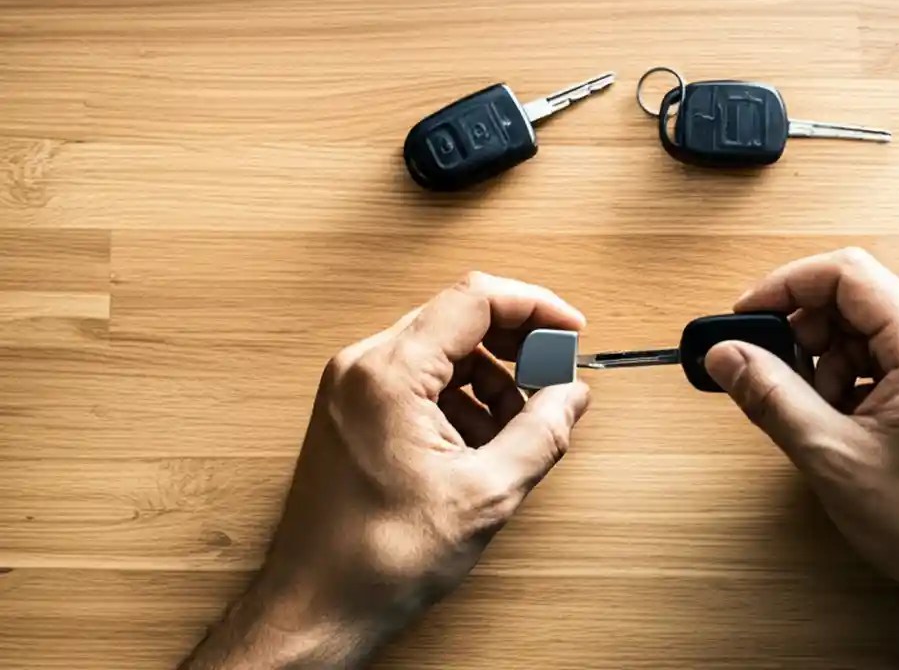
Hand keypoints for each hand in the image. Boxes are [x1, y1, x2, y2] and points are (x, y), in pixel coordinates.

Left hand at [182, 273, 590, 669]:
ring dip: (491, 379)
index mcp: (389, 373)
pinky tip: (482, 445)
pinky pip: (421, 382)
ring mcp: (353, 389)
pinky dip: (461, 401)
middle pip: (457, 318)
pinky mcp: (354, 414)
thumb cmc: (379, 558)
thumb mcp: (486, 493)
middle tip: (554, 379)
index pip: (474, 298)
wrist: (318, 608)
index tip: (570, 331)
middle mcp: (362, 368)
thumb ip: (541, 432)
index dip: (535, 307)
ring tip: (518, 429)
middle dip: (516, 347)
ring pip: (442, 352)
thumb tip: (571, 395)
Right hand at [705, 249, 898, 668]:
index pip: (846, 273)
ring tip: (821, 418)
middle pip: (858, 298)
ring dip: (829, 361)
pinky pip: (891, 355)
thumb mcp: (832, 456)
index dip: (785, 286)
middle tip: (775, 378)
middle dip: (807, 333)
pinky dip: (855, 379)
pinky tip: (848, 425)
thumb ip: (771, 396)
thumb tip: (726, 355)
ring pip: (871, 328)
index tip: (746, 317)